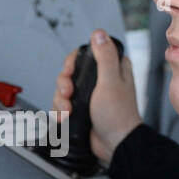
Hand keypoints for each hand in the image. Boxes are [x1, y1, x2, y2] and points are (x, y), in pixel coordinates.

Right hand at [50, 29, 141, 167]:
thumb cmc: (118, 116)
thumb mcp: (111, 82)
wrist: (115, 144)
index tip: (69, 73)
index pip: (84, 54)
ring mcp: (89, 94)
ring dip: (61, 100)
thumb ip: (105, 57)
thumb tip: (99, 34)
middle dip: (64, 84)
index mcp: (112, 67)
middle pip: (69, 71)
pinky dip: (60, 111)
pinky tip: (66, 117)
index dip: (72, 62)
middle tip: (69, 94)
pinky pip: (62, 104)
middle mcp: (100, 79)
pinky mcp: (82, 108)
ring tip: (68, 111)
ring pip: (63, 89)